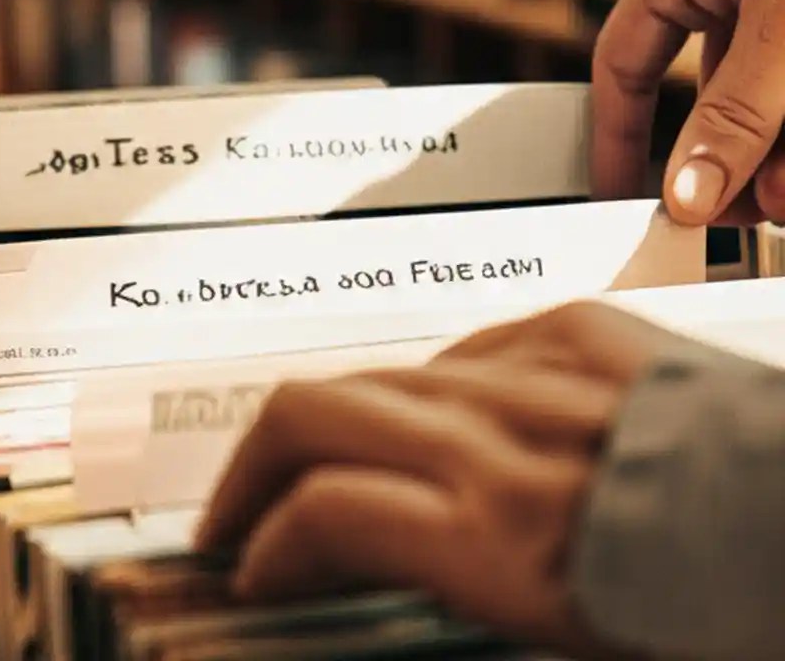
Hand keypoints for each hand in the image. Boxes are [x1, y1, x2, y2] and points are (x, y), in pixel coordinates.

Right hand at [193, 302, 678, 656]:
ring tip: (310, 472)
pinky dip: (415, 392)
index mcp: (508, 537)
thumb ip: (453, 586)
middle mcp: (507, 440)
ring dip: (320, 428)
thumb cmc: (728, 603)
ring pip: (373, 375)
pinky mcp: (580, 330)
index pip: (321, 516)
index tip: (251, 575)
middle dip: (245, 470)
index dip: (262, 549)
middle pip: (310, 414)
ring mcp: (540, 371)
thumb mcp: (569, 634)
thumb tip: (380, 579)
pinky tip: (422, 426)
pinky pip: (458, 350)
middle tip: (232, 515)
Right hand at [593, 0, 784, 225]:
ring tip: (783, 198)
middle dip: (722, 163)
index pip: (624, 63)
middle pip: (710, 99)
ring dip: (772, 162)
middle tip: (730, 212)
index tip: (620, 197)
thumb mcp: (783, 21)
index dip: (617, 135)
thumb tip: (690, 192)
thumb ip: (738, 110)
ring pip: (766, 104)